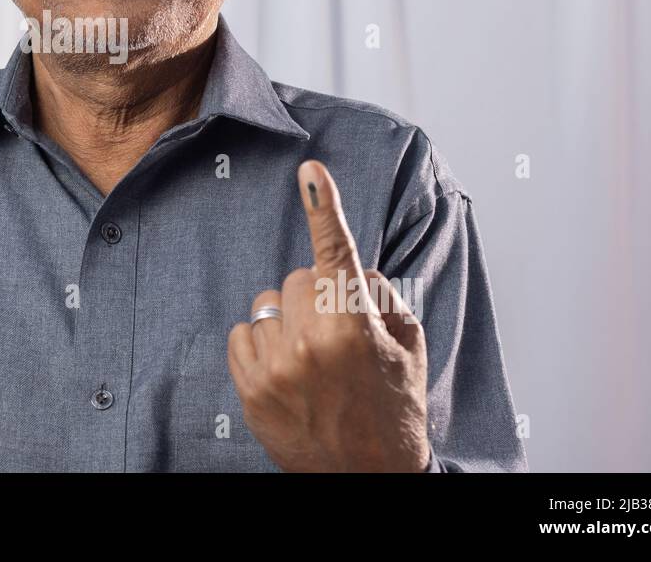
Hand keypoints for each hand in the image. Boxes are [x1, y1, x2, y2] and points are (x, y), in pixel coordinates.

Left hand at [227, 160, 429, 471]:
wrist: (366, 479)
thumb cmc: (393, 408)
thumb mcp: (407, 346)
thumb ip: (379, 296)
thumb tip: (349, 268)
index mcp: (354, 327)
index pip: (336, 255)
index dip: (324, 208)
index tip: (310, 170)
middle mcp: (309, 343)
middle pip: (299, 278)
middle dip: (318, 295)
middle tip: (338, 333)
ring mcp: (274, 367)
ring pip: (268, 303)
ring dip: (287, 318)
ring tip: (312, 359)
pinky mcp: (248, 388)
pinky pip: (242, 332)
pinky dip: (262, 341)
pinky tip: (286, 369)